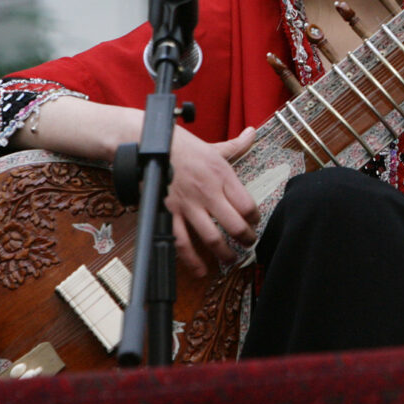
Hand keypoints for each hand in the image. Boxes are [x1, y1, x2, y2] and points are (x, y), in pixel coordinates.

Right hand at [164, 125, 259, 276]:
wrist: (147, 144)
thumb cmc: (181, 145)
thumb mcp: (212, 146)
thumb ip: (236, 145)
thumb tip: (252, 133)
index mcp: (221, 175)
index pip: (247, 204)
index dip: (255, 218)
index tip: (255, 221)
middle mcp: (207, 192)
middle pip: (234, 224)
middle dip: (245, 239)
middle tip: (249, 244)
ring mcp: (188, 206)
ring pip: (211, 238)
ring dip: (224, 254)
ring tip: (231, 260)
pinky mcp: (169, 214)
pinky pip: (182, 242)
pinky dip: (192, 260)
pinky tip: (201, 270)